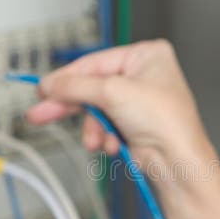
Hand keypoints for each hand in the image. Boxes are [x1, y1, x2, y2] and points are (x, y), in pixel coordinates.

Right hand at [26, 40, 207, 174]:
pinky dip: (104, 138)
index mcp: (147, 56)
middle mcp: (144, 76)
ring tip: (95, 140)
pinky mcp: (133, 124)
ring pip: (96, 110)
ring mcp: (138, 102)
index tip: (43, 88)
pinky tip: (111, 145)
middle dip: (69, 105)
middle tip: (41, 112)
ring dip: (93, 128)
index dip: (67, 77)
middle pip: (93, 87)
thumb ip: (76, 86)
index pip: (96, 62)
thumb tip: (50, 83)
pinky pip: (104, 126)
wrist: (178, 163)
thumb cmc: (167, 123)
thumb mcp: (113, 93)